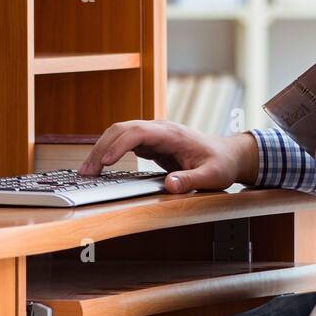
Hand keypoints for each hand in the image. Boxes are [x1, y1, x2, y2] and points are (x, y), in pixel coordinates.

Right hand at [79, 121, 259, 193]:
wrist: (229, 155)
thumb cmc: (222, 163)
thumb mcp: (212, 176)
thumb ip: (191, 180)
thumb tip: (170, 185)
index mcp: (173, 134)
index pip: (138, 132)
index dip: (119, 145)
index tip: (106, 161)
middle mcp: (160, 129)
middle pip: (122, 130)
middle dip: (101, 148)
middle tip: (87, 171)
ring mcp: (154, 134)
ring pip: (120, 134)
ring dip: (102, 150)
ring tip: (87, 171)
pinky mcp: (152, 143)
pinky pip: (125, 142)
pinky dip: (109, 152)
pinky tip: (100, 167)